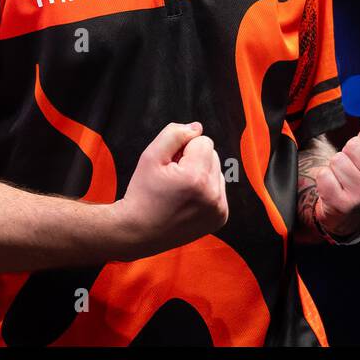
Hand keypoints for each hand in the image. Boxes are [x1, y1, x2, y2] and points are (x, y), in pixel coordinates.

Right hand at [115, 122, 228, 258]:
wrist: (139, 232)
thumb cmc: (142, 192)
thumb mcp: (150, 156)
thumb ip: (174, 134)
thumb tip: (197, 127)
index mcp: (196, 178)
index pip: (204, 141)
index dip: (184, 148)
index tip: (170, 165)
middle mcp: (213, 195)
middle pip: (213, 155)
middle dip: (194, 160)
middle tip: (173, 178)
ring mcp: (219, 209)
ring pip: (217, 171)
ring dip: (201, 174)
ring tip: (180, 190)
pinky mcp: (220, 217)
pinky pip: (219, 188)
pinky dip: (206, 190)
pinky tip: (188, 200)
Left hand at [314, 109, 359, 237]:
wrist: (351, 215)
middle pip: (354, 145)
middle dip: (350, 152)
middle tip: (355, 168)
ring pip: (338, 159)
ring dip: (337, 166)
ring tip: (345, 178)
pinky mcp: (343, 204)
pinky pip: (324, 174)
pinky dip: (325, 178)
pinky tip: (335, 188)